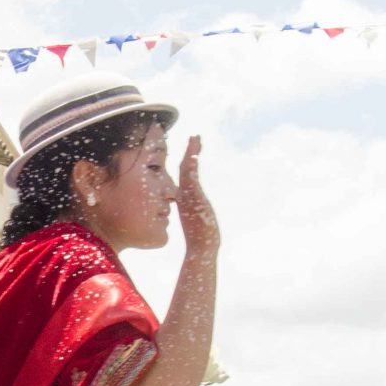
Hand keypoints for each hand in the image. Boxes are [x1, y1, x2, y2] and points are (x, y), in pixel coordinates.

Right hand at [174, 135, 219, 255]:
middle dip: (189, 152)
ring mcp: (187, 194)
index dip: (186, 164)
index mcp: (184, 200)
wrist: (201, 248)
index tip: (191, 153)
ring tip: (196, 137)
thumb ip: (198, 218)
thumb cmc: (201, 240)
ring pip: (187, 167)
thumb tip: (202, 219)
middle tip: (195, 138)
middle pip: (184, 169)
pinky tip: (195, 150)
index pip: (184, 178)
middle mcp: (183, 195)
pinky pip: (190, 173)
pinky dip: (191, 160)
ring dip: (192, 151)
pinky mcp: (192, 195)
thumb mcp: (199, 225)